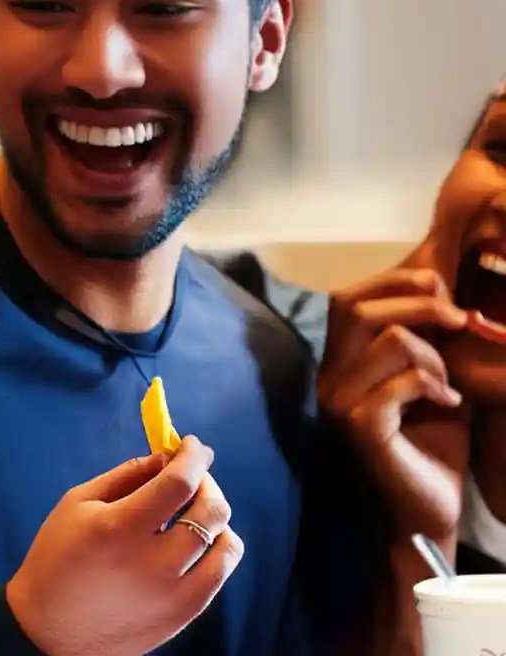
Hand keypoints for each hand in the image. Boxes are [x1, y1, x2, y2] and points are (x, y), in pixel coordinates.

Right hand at [5, 437, 243, 655]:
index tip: (195, 446)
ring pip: (227, 543)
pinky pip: (221, 573)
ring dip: (216, 516)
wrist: (49, 629)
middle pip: (211, 510)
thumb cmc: (56, 558)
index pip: (178, 483)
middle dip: (207, 481)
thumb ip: (124, 475)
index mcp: (119, 529)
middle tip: (193, 475)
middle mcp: (153, 562)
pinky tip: (197, 542)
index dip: (194, 457)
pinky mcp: (183, 615)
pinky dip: (218, 548)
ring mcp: (173, 593)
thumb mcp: (77, 504)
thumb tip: (164, 458)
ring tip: (195, 511)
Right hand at [318, 268, 471, 538]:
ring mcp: (338, 403)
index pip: (346, 297)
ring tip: (447, 384)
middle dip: (418, 303)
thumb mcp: (434, 373)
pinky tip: (448, 403)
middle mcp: (329, 378)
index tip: (443, 291)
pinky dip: (433, 385)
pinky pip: (400, 383)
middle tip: (459, 320)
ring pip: (389, 341)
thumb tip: (440, 285)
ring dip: (434, 355)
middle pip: (356, 307)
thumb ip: (428, 335)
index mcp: (340, 361)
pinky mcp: (359, 428)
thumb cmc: (434, 441)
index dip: (394, 279)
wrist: (430, 507)